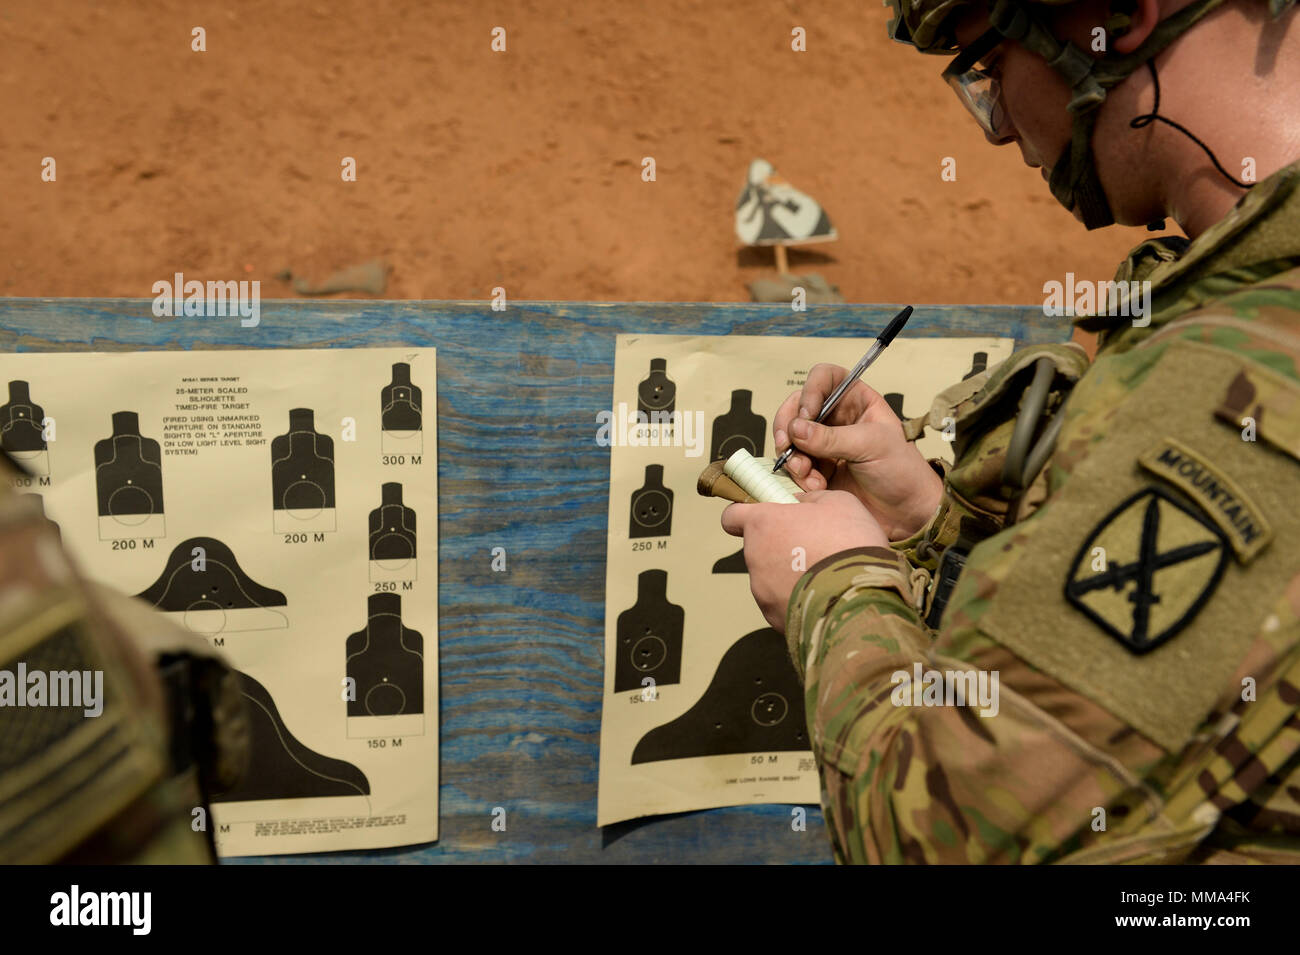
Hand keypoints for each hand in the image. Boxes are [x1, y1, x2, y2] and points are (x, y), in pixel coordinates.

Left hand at [721, 490, 887, 632]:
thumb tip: (800, 503)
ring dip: (789, 575)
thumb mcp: (838, 502)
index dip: (743, 517)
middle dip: (780, 548)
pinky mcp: (773, 616)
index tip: (762, 520)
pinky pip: (782, 603)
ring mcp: (761, 590)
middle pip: (758, 549)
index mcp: (763, 523)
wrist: (859, 595)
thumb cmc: (848, 542)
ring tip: (824, 576)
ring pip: (770, 578)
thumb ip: (810, 499)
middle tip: (812, 549)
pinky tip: (824, 597)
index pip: (732, 517)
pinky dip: (797, 599)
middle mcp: (754, 556)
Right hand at [773, 363, 942, 539]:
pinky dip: (798, 476)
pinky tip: (817, 486)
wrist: (905, 512)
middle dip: (788, 427)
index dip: (810, 391)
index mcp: (856, 400)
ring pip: (790, 438)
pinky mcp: (816, 468)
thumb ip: (832, 437)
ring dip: (793, 457)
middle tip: (788, 446)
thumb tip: (797, 428)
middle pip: (797, 407)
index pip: (824, 378)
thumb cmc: (902, 471)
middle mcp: (836, 418)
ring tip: (807, 473)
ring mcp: (823, 444)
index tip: (807, 414)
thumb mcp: (872, 446)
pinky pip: (793, 465)